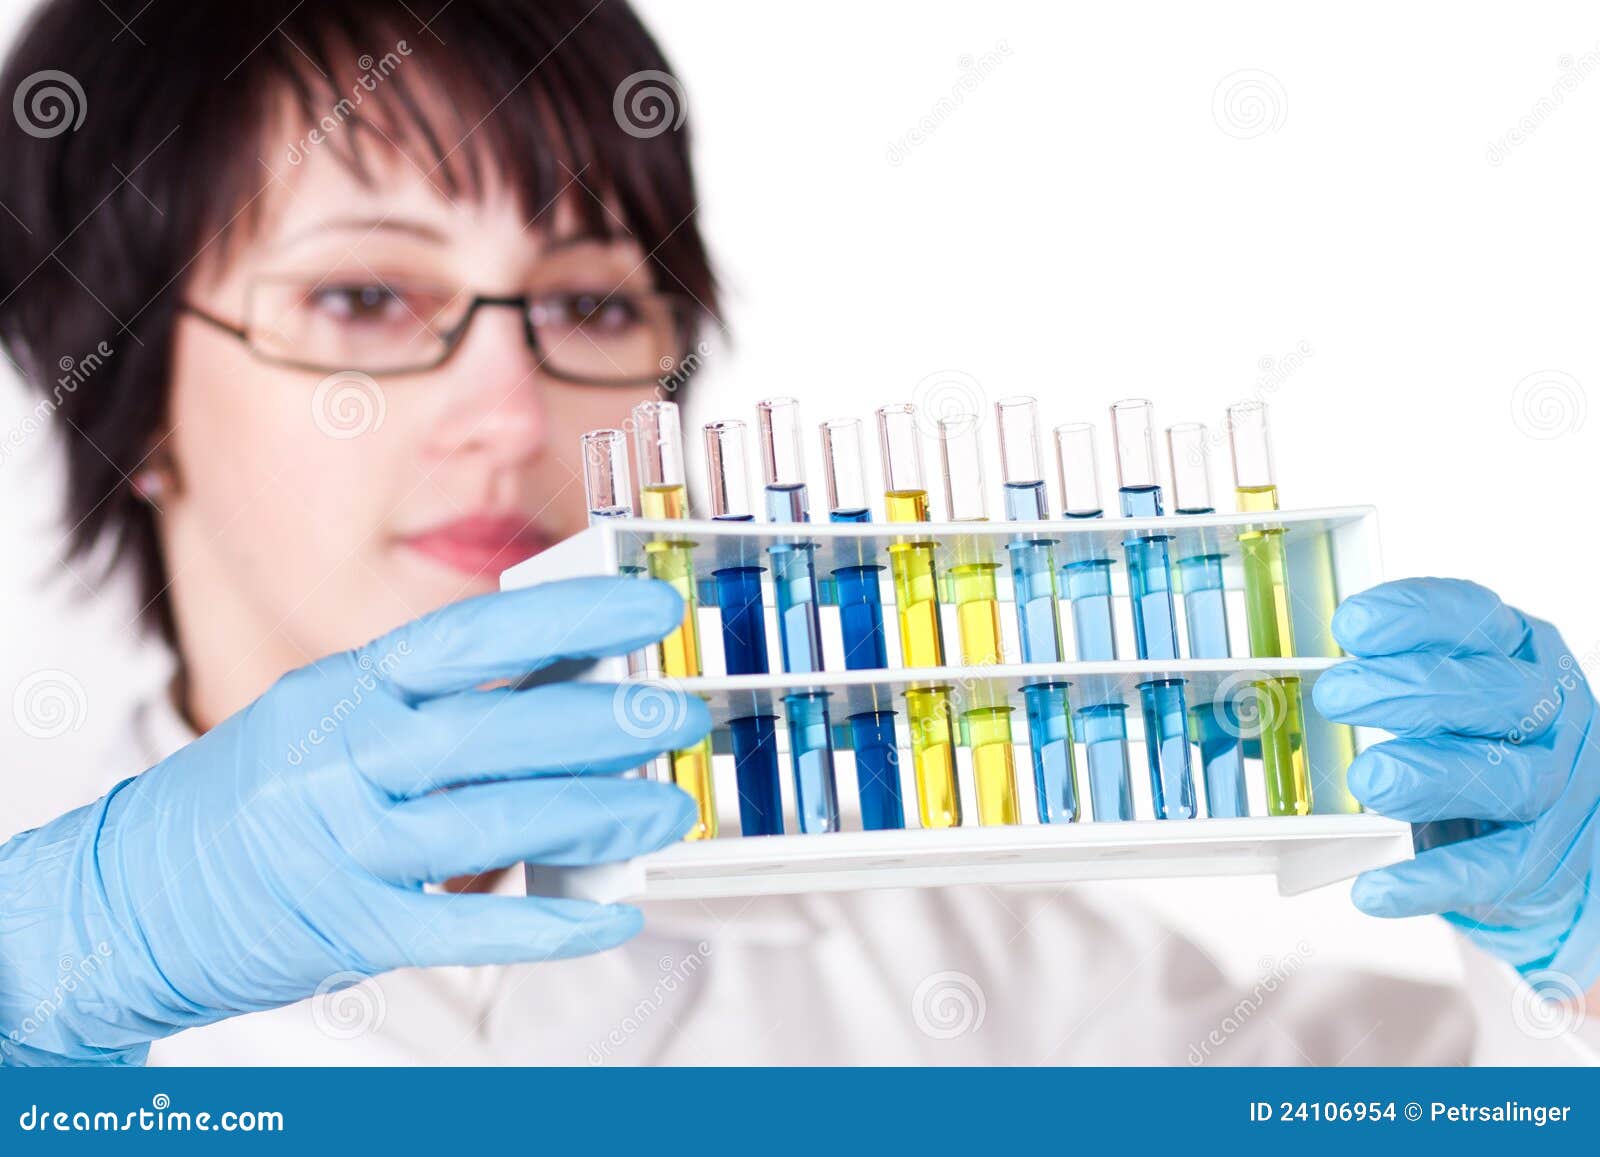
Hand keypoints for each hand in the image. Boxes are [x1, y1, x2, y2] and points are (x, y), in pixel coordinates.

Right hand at [0, 577, 706, 1065]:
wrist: (129, 895)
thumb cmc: (251, 794)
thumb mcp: (327, 715)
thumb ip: (431, 703)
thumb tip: (563, 687)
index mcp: (345, 691)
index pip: (472, 637)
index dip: (569, 618)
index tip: (648, 609)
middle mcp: (345, 760)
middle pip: (496, 732)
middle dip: (605, 723)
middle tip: (682, 716)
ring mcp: (346, 848)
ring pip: (494, 826)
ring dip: (596, 815)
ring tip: (669, 807)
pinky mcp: (352, 928)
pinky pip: (466, 927)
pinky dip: (547, 924)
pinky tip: (611, 912)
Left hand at [1313, 578, 1599, 991]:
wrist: (1555, 832)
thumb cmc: (1478, 739)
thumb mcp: (1449, 687)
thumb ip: (1391, 671)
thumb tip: (1286, 677)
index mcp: (1520, 654)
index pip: (1477, 620)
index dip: (1416, 618)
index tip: (1350, 626)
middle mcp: (1549, 716)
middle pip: (1499, 695)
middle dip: (1413, 690)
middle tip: (1336, 695)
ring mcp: (1555, 789)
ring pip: (1507, 780)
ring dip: (1431, 776)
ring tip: (1368, 777)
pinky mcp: (1541, 860)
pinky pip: (1489, 870)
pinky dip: (1428, 880)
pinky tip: (1374, 889)